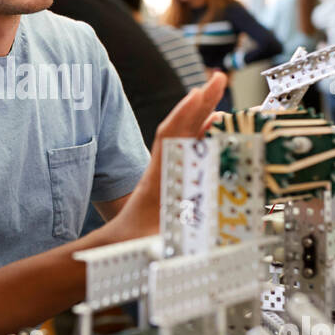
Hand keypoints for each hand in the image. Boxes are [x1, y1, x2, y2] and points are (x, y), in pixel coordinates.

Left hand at [106, 72, 226, 242]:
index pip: (169, 138)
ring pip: (184, 137)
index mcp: (157, 182)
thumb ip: (163, 246)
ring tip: (219, 99)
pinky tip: (212, 132)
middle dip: (200, 104)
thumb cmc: (132, 250)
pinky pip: (186, 152)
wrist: (116, 253)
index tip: (199, 92)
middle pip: (180, 128)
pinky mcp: (169, 181)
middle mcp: (161, 171)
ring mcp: (165, 173)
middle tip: (218, 80)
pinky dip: (199, 138)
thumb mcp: (152, 247)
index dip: (185, 114)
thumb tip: (171, 247)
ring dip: (201, 118)